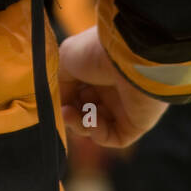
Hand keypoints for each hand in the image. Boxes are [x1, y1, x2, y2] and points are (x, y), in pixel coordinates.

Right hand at [59, 26, 167, 147]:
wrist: (128, 57)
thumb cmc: (94, 52)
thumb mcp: (65, 60)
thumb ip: (59, 85)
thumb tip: (61, 106)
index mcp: (94, 70)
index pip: (75, 93)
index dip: (64, 100)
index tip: (54, 102)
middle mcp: (109, 88)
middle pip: (84, 111)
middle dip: (70, 114)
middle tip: (64, 112)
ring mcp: (123, 106)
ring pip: (96, 127)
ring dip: (81, 125)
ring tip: (75, 116)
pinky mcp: (135, 123)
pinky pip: (113, 137)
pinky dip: (99, 133)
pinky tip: (93, 122)